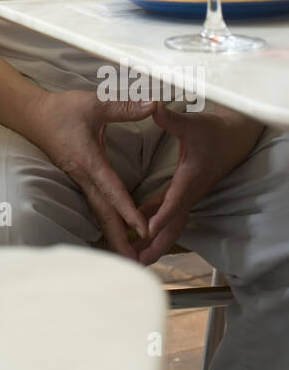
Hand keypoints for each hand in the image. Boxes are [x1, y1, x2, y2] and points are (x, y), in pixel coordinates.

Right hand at [24, 88, 155, 258]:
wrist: (32, 116)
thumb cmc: (63, 110)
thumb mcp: (94, 103)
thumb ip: (125, 107)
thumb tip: (154, 105)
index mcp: (89, 161)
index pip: (112, 190)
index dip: (128, 210)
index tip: (143, 230)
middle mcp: (84, 177)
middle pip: (104, 214)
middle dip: (120, 239)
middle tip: (136, 262)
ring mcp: (79, 181)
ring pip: (99, 213)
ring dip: (114, 235)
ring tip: (129, 257)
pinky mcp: (78, 181)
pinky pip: (95, 207)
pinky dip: (107, 223)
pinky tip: (116, 234)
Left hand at [131, 103, 263, 265]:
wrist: (234, 137)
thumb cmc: (214, 130)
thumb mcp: (192, 124)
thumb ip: (171, 119)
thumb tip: (154, 107)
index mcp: (190, 179)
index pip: (174, 202)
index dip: (160, 217)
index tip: (144, 232)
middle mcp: (189, 192)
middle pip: (172, 226)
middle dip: (155, 245)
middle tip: (135, 262)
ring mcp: (188, 194)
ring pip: (171, 224)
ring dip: (154, 240)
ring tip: (134, 256)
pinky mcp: (185, 191)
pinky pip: (168, 212)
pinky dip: (154, 222)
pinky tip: (138, 228)